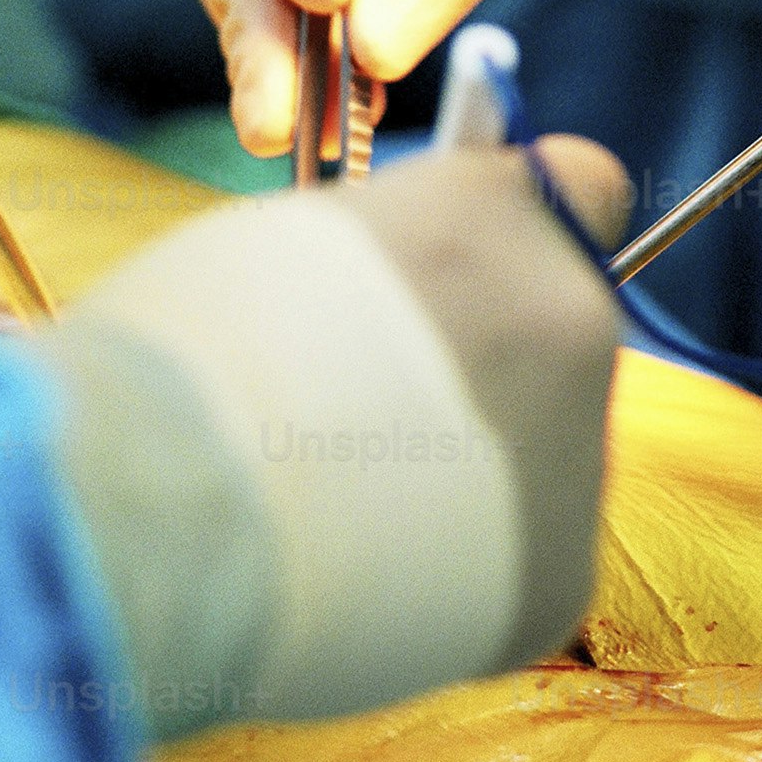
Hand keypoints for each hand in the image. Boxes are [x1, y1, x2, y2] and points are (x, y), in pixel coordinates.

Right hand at [25, 134, 631, 732]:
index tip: (474, 259)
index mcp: (502, 212)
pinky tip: (370, 571)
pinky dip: (462, 565)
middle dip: (487, 358)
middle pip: (557, 328)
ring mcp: (578, 456)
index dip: (524, 226)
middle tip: (376, 401)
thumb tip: (416, 266)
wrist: (180, 499)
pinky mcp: (558, 576)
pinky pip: (523, 555)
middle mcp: (571, 320)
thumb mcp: (306, 238)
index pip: (581, 184)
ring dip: (472, 462)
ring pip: (543, 446)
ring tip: (349, 498)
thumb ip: (397, 242)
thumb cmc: (202, 344)